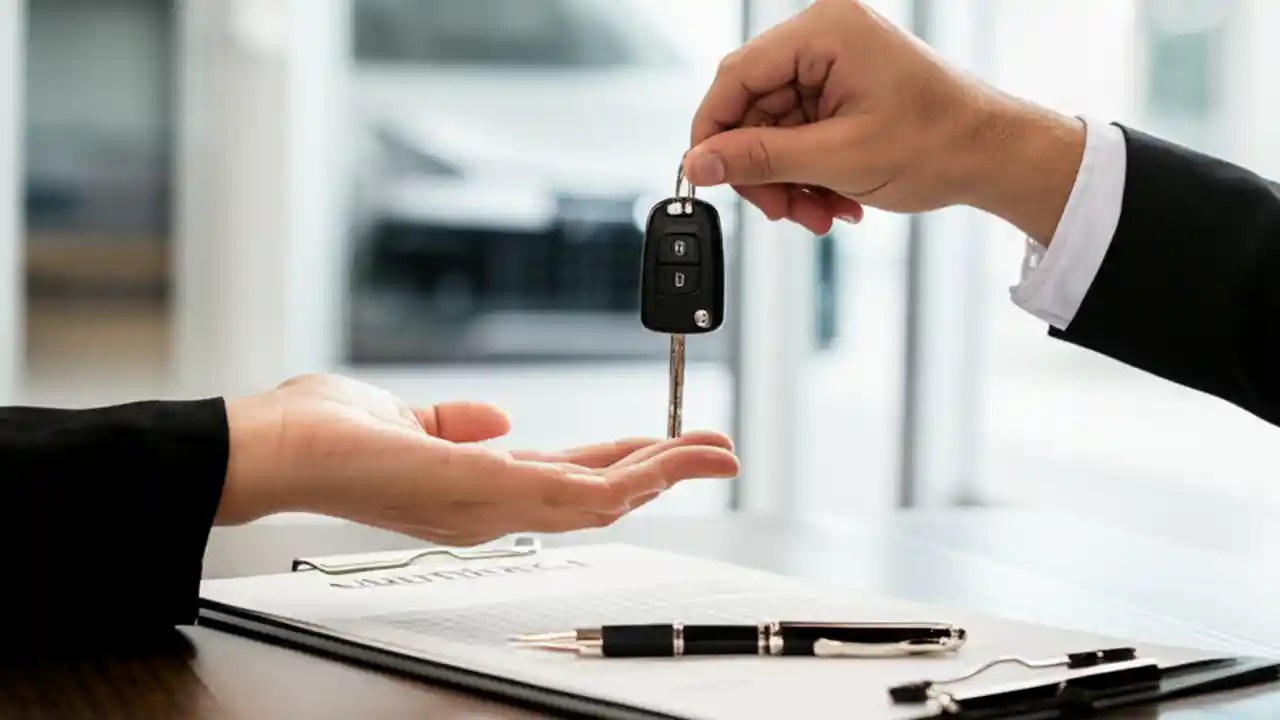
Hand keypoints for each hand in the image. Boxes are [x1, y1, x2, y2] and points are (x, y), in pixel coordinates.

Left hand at [217, 374, 738, 545]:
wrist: (278, 448)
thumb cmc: (325, 436)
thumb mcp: (408, 416)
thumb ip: (456, 420)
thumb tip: (494, 415)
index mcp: (482, 484)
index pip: (573, 476)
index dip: (629, 461)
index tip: (671, 445)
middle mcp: (495, 506)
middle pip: (603, 493)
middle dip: (666, 472)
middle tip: (720, 452)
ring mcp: (495, 507)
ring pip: (605, 499)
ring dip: (666, 475)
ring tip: (716, 452)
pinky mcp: (488, 494)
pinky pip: (579, 493)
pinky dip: (633, 479)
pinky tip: (667, 461)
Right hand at [683, 0, 1084, 242]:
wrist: (995, 157)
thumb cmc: (941, 143)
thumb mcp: (837, 159)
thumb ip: (758, 159)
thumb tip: (700, 163)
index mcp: (825, 30)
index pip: (736, 76)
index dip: (713, 132)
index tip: (705, 175)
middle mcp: (826, 36)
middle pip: (753, 106)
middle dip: (763, 168)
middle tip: (780, 209)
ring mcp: (836, 62)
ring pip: (774, 128)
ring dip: (788, 179)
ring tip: (816, 212)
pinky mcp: (844, 88)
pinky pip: (800, 133)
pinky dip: (808, 172)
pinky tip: (832, 199)